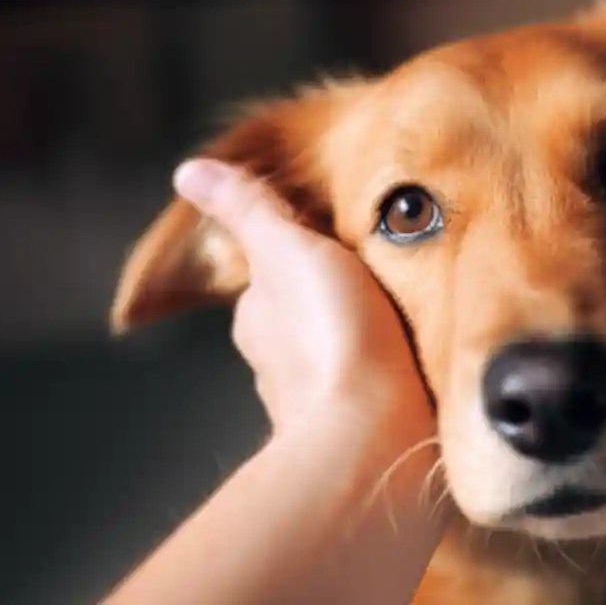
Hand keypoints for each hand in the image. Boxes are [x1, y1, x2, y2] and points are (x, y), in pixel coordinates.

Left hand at [172, 160, 431, 439]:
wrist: (376, 435)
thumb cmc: (332, 334)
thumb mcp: (287, 247)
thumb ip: (248, 207)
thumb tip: (189, 171)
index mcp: (256, 317)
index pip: (272, 275)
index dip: (302, 255)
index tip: (339, 240)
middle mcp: (276, 364)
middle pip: (305, 317)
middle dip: (335, 302)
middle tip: (380, 276)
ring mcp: (319, 402)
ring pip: (338, 357)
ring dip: (363, 341)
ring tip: (406, 320)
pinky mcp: (362, 431)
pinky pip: (372, 393)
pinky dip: (386, 378)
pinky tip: (415, 368)